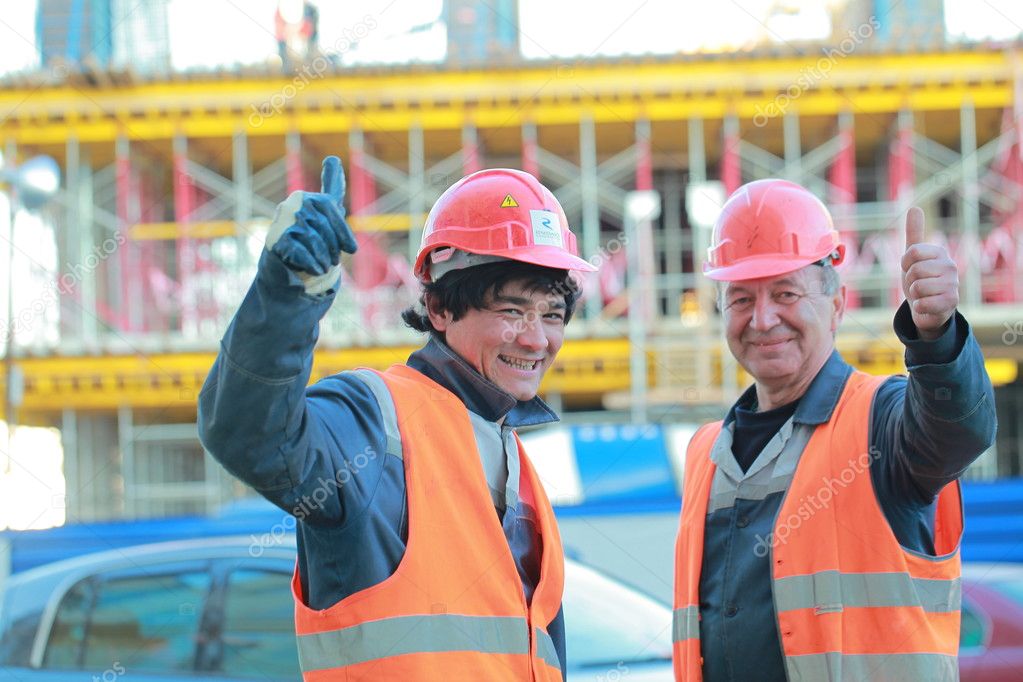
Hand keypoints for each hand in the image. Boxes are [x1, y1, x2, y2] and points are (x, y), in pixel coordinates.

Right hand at [266, 156, 356, 291]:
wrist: (283, 259)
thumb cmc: (309, 232)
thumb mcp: (323, 209)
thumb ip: (331, 185)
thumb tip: (333, 159)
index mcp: (307, 197)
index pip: (331, 209)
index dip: (344, 232)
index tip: (352, 250)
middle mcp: (293, 205)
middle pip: (324, 227)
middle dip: (333, 248)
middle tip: (334, 261)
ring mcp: (283, 221)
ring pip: (313, 240)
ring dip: (323, 258)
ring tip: (325, 265)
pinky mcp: (276, 239)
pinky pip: (301, 252)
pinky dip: (312, 264)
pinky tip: (317, 270)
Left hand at [901, 207, 957, 339]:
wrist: (928, 307)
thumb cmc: (920, 279)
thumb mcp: (913, 256)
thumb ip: (914, 233)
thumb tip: (915, 207)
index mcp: (939, 252)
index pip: (912, 252)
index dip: (905, 263)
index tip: (910, 268)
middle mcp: (950, 266)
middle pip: (914, 271)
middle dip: (910, 281)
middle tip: (918, 284)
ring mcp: (953, 284)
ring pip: (917, 287)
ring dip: (915, 295)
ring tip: (923, 295)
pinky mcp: (952, 302)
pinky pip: (923, 303)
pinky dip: (919, 307)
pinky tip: (927, 306)